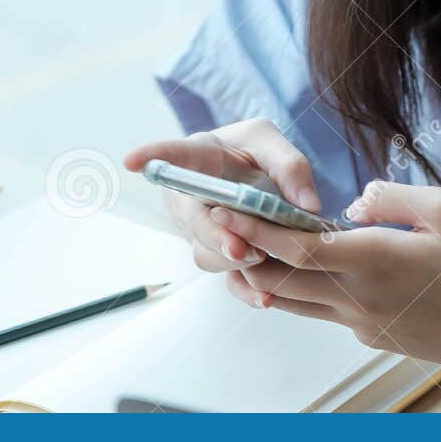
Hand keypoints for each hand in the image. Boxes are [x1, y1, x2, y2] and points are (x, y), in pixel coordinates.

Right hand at [124, 118, 324, 273]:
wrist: (263, 181)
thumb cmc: (255, 152)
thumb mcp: (272, 144)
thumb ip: (290, 165)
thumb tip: (308, 205)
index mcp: (199, 158)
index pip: (173, 156)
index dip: (152, 157)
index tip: (132, 160)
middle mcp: (191, 197)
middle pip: (193, 220)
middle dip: (214, 235)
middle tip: (240, 248)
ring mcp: (202, 231)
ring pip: (207, 253)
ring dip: (233, 259)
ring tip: (263, 258)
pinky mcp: (220, 256)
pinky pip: (226, 279)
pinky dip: (246, 290)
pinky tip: (266, 297)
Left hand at [216, 180, 440, 386]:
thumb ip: (389, 197)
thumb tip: (350, 205)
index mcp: (374, 261)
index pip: (295, 248)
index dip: (255, 228)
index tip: (226, 207)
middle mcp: (358, 298)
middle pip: (277, 282)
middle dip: (243, 254)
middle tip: (221, 225)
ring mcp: (361, 323)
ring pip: (291, 302)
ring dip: (264, 276)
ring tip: (245, 246)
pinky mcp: (370, 336)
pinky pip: (321, 311)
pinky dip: (300, 289)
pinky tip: (302, 267)